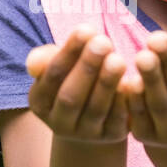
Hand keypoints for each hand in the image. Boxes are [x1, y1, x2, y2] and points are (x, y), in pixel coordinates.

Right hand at [24, 24, 129, 143]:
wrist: (91, 116)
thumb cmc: (73, 78)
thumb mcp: (59, 67)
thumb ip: (46, 59)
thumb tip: (33, 63)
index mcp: (40, 102)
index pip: (52, 75)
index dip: (69, 53)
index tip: (86, 29)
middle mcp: (59, 122)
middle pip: (71, 96)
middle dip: (87, 67)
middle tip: (103, 42)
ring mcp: (85, 134)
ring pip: (96, 109)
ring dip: (107, 83)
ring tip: (118, 59)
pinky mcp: (110, 136)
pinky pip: (117, 119)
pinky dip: (123, 100)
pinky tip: (132, 81)